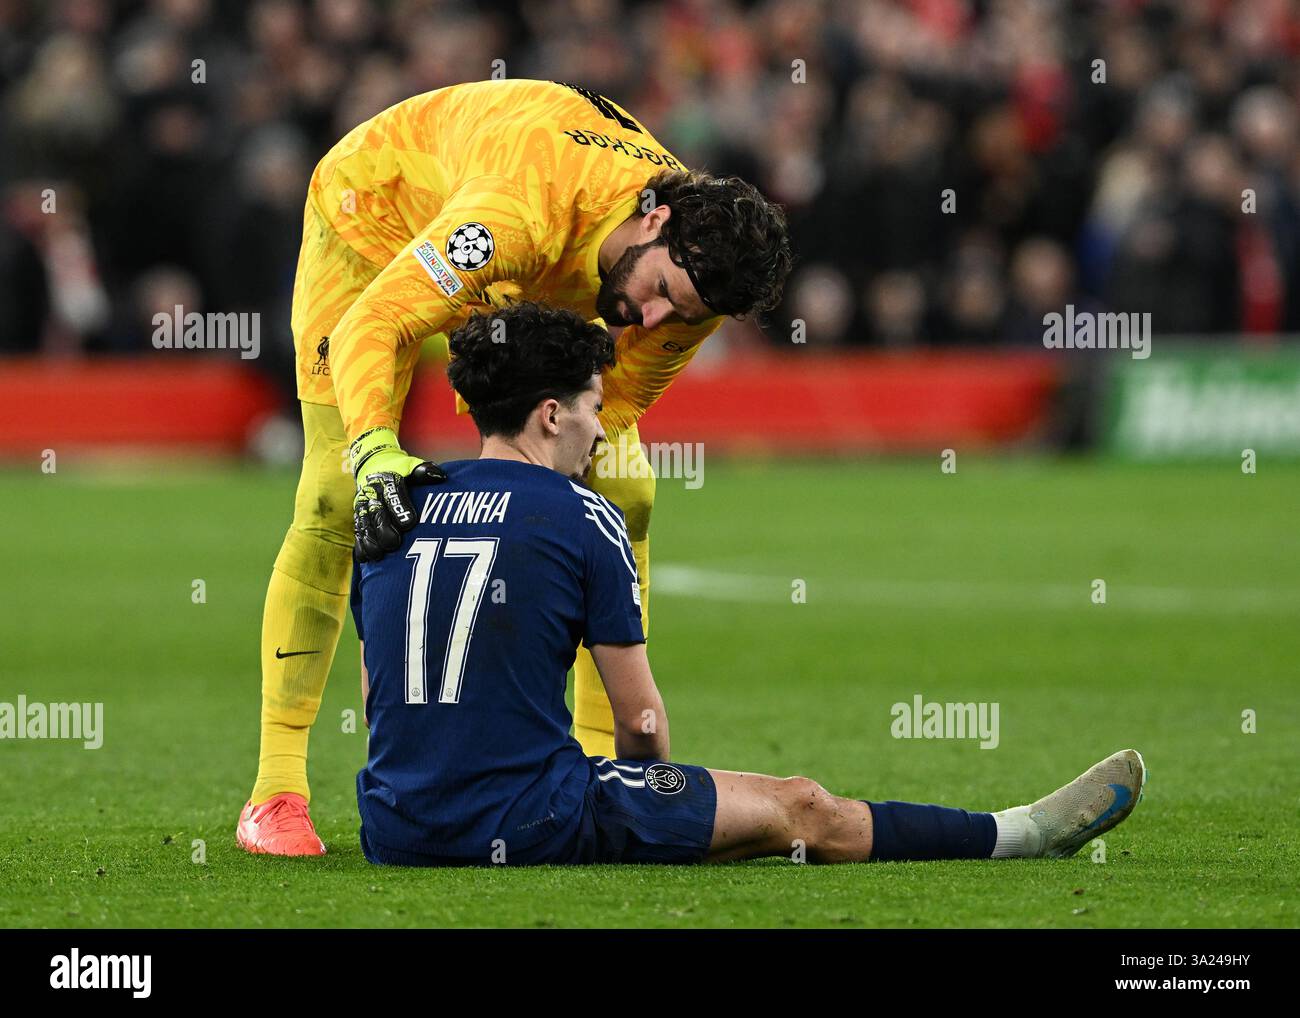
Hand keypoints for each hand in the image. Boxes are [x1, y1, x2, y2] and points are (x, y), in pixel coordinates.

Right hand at [349, 427, 446, 560]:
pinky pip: (357, 532)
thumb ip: (424, 471)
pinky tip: (365, 558)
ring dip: (370, 540)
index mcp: (387, 480)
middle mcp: (372, 493)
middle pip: (377, 513)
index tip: (410, 523)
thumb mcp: (411, 466)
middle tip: (394, 544)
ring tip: (378, 554)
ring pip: (364, 524)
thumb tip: (439, 476)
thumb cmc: (400, 470)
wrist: (373, 466)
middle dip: (384, 529)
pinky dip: (360, 545)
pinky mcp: (358, 517)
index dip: (401, 508)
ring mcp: (363, 506)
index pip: (393, 494)